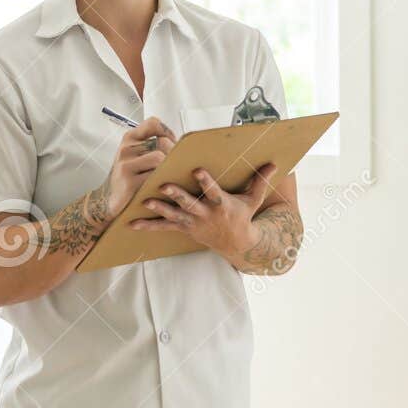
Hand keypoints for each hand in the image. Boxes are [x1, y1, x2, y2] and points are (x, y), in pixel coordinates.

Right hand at [103, 116, 175, 216]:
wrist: (110, 200)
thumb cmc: (129, 176)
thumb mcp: (135, 154)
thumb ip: (152, 144)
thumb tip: (180, 143)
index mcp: (129, 139)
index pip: (153, 123)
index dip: (167, 132)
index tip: (172, 143)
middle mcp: (126, 149)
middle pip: (162, 142)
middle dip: (173, 154)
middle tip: (174, 165)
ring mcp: (126, 166)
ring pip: (159, 158)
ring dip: (168, 168)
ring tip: (167, 176)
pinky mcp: (129, 183)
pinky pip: (155, 177)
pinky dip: (162, 181)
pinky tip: (162, 186)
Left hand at [128, 163, 278, 258]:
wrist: (235, 244)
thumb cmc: (242, 216)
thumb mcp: (253, 200)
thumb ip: (260, 181)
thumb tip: (275, 164)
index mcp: (221, 205)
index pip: (213, 192)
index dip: (206, 181)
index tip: (197, 169)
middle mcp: (205, 214)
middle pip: (189, 203)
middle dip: (176, 195)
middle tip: (164, 185)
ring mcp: (193, 222)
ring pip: (174, 215)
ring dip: (159, 209)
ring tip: (145, 202)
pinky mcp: (184, 228)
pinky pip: (163, 227)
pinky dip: (148, 225)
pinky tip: (132, 223)